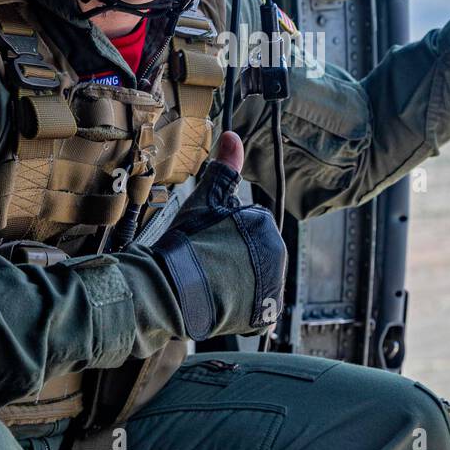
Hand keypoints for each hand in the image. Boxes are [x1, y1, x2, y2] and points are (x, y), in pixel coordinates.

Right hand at [151, 132, 286, 340]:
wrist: (172, 289)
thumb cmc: (186, 243)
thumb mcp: (204, 198)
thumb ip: (224, 167)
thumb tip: (232, 135)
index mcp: (266, 226)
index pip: (247, 228)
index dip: (222, 236)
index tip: (206, 244)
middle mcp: (277, 256)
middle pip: (252, 254)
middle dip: (231, 259)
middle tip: (205, 263)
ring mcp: (273, 287)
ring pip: (254, 280)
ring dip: (236, 283)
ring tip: (209, 284)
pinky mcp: (265, 314)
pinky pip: (258, 310)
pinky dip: (242, 308)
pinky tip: (222, 302)